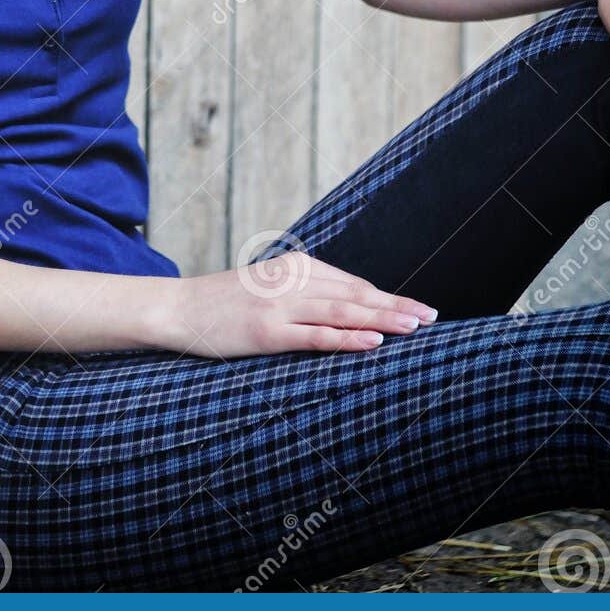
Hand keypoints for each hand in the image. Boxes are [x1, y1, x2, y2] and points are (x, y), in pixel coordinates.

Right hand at [159, 250, 437, 357]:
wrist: (178, 309)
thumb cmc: (224, 304)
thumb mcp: (268, 289)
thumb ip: (303, 294)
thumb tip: (345, 313)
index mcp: (295, 267)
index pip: (352, 285)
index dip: (386, 298)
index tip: (417, 309)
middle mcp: (292, 281)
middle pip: (355, 294)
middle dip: (396, 306)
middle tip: (432, 317)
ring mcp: (279, 306)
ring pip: (343, 312)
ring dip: (383, 319)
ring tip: (415, 328)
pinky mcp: (267, 331)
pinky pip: (315, 336)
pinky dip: (347, 338)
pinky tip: (373, 343)